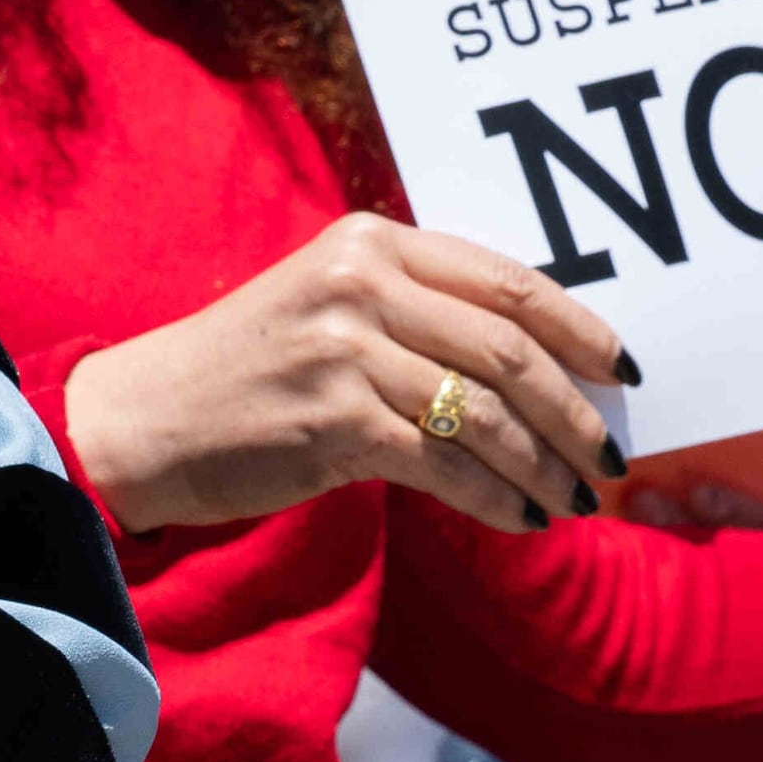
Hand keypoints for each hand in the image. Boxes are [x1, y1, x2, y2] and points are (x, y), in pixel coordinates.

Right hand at [63, 212, 630, 539]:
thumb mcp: (325, 306)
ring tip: (572, 499)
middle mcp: (362, 286)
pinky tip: (519, 520)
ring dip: (543, 465)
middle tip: (610, 456)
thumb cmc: (239, 370)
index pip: (506, 281)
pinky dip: (494, 498)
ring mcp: (346, 353)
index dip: (581, 329)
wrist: (138, 422)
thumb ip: (413, 310)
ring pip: (484, 414)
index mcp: (368, 241)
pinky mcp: (334, 424)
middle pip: (507, 350)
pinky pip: (444, 465)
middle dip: (575, 412)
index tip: (624, 373)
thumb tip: (531, 363)